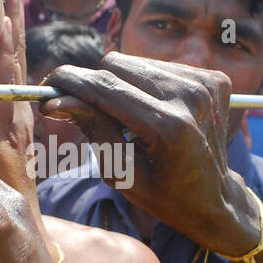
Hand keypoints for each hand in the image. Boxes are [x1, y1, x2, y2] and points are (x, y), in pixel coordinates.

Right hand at [42, 52, 262, 256]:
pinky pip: (159, 66)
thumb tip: (55, 100)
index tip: (47, 86)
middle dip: (96, 85)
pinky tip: (155, 111)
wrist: (216, 199)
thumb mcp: (120, 173)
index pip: (105, 86)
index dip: (69, 82)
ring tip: (132, 118)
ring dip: (122, 85)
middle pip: (116, 65)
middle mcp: (190, 97)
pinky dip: (147, 85)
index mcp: (168, 127)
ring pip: (135, 62)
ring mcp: (206, 84)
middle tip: (94, 113)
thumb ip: (92, 129)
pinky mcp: (214, 78)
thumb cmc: (164, 195)